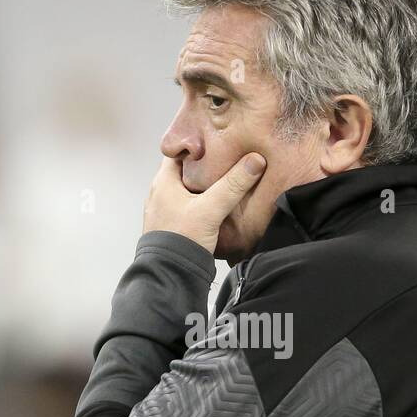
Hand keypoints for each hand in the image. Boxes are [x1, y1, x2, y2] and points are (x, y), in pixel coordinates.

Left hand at [142, 152, 266, 253]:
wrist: (169, 277)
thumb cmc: (181, 241)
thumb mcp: (211, 209)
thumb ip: (233, 185)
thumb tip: (255, 161)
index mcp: (164, 182)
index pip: (180, 151)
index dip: (198, 144)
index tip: (218, 140)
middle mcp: (160, 193)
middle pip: (186, 170)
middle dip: (205, 165)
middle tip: (227, 159)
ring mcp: (165, 211)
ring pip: (187, 189)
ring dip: (204, 185)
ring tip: (226, 181)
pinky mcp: (173, 226)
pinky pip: (188, 206)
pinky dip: (202, 202)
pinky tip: (217, 207)